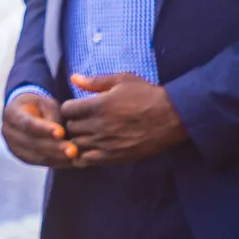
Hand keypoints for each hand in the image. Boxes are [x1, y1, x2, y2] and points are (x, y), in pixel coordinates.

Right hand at [2, 90, 74, 168]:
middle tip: (73, 150)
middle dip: (54, 147)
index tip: (61, 133)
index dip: (44, 129)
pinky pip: (40, 162)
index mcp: (11, 113)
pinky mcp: (23, 158)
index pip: (27, 123)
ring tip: (75, 156)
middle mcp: (8, 132)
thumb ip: (52, 116)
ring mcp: (13, 147)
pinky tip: (71, 161)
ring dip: (57, 157)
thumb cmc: (40, 107)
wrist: (28, 115)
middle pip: (32, 142)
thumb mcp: (46, 104)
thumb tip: (61, 135)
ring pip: (36, 156)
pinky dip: (56, 162)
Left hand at [60, 72, 187, 165]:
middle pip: (69, 128)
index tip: (77, 108)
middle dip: (72, 123)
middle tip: (81, 121)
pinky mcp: (115, 157)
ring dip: (77, 140)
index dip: (70, 108)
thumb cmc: (147, 95)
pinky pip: (87, 160)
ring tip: (86, 135)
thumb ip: (95, 81)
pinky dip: (84, 156)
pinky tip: (91, 149)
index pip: (66, 109)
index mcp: (98, 105)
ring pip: (76, 145)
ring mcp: (106, 143)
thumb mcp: (122, 80)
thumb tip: (73, 78)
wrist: (172, 117)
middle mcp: (98, 125)